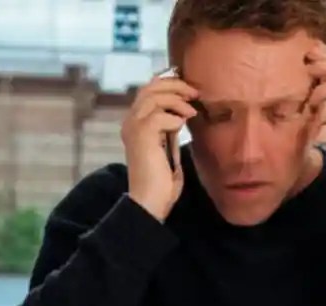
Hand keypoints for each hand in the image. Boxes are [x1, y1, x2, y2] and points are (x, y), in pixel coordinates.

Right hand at [121, 74, 198, 221]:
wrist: (150, 201)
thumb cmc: (161, 182)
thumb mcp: (168, 147)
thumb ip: (170, 128)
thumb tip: (184, 112)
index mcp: (135, 123)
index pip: (148, 91)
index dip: (168, 83)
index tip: (189, 89)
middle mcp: (130, 122)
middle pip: (149, 87)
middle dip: (175, 85)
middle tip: (194, 93)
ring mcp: (133, 127)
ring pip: (154, 97)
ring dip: (177, 100)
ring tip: (192, 111)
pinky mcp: (141, 136)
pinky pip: (159, 115)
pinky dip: (175, 118)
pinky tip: (183, 127)